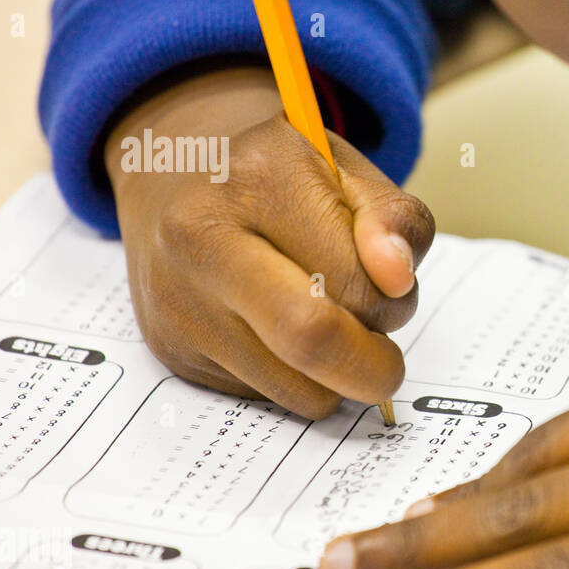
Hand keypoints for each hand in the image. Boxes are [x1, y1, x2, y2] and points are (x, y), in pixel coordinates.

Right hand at [105, 65, 432, 418]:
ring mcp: (179, 302)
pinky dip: (292, 379)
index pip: (352, 283)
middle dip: (371, 368)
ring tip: (325, 322)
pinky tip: (277, 331)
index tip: (395, 293)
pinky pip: (262, 396)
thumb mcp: (352, 174)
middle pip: (309, 341)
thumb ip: (397, 221)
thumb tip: (397, 279)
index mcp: (257, 183)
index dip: (393, 302)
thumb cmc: (279, 177)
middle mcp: (202, 242)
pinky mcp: (172, 350)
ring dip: (334, 376)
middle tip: (385, 360)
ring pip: (294, 389)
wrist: (173, 172)